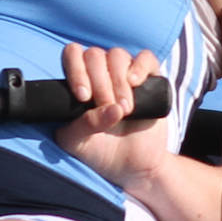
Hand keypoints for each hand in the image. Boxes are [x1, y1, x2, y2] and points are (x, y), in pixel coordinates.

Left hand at [52, 42, 171, 191]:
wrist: (132, 165)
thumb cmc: (99, 151)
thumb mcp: (77, 143)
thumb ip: (83, 124)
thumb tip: (112, 108)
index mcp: (78, 81)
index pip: (72, 55)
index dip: (76, 70)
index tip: (83, 97)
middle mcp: (100, 72)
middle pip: (94, 55)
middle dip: (100, 83)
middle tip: (107, 107)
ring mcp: (125, 73)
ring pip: (117, 55)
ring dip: (118, 82)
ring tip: (124, 110)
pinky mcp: (150, 78)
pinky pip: (146, 57)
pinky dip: (140, 67)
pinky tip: (135, 83)